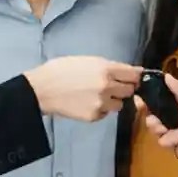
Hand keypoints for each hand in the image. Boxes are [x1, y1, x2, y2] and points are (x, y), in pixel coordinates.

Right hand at [23, 56, 139, 121]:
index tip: (132, 77)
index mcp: (106, 69)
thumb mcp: (88, 60)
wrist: (42, 89)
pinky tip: (88, 103)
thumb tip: (131, 71)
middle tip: (112, 86)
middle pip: (130, 90)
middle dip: (124, 88)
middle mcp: (107, 86)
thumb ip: (110, 66)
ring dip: (114, 100)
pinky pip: (106, 113)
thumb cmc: (62, 69)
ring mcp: (102, 103)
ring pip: (120, 104)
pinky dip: (101, 109)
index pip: (134, 75)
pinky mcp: (94, 116)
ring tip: (98, 96)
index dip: (134, 76)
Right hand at [135, 74, 177, 170]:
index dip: (152, 95)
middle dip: (149, 113)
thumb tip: (166, 76)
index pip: (165, 96)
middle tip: (148, 113)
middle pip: (156, 113)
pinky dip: (169, 139)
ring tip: (165, 127)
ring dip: (157, 126)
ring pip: (157, 128)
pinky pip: (165, 143)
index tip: (140, 94)